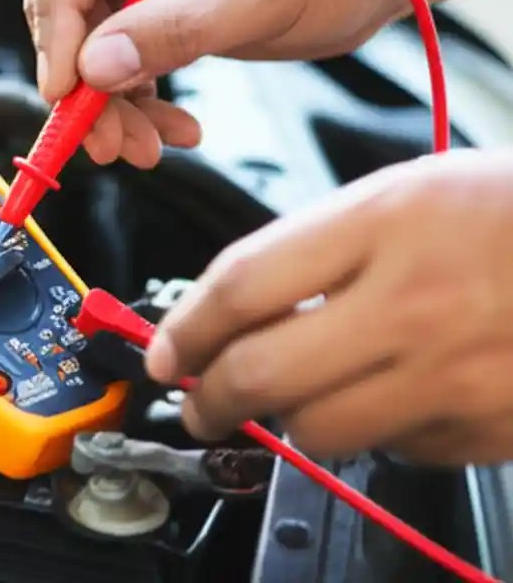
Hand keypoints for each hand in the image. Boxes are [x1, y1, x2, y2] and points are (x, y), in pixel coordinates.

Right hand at [26, 0, 419, 168]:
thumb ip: (176, 28)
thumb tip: (93, 71)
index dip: (57, 17)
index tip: (66, 88)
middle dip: (84, 78)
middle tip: (105, 142)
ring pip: (92, 39)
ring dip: (112, 103)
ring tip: (146, 150)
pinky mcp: (160, 0)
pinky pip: (125, 55)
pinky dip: (140, 99)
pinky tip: (174, 129)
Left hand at [147, 150, 512, 465]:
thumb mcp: (408, 194)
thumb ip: (316, 251)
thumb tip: (229, 312)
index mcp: (387, 222)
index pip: (242, 286)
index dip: (183, 328)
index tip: (164, 351)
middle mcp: (416, 301)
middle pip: (262, 373)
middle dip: (209, 397)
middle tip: (199, 402)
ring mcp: (457, 373)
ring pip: (318, 429)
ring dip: (289, 419)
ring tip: (297, 396)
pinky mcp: (490, 428)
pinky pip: (395, 450)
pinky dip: (377, 431)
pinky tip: (396, 395)